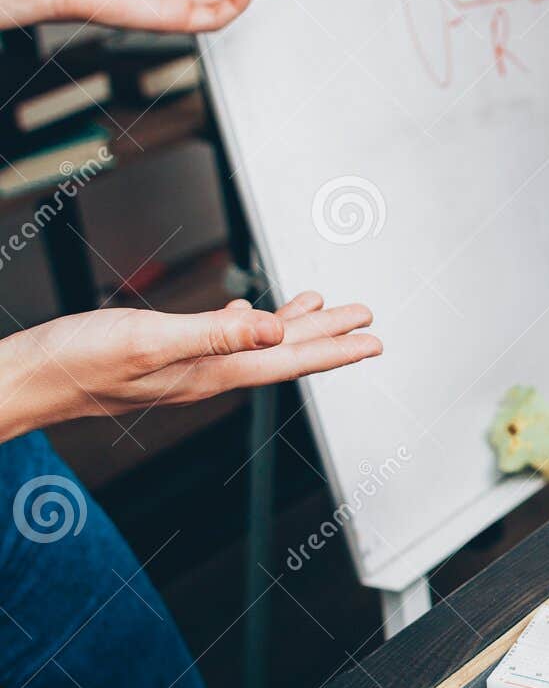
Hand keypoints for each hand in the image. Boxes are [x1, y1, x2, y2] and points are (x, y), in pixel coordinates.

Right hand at [0, 292, 379, 440]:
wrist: (27, 380)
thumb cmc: (77, 361)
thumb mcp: (148, 339)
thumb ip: (214, 334)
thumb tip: (274, 329)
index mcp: (213, 372)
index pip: (290, 359)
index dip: (336, 348)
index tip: (374, 340)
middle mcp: (208, 373)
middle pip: (284, 351)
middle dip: (329, 334)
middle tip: (368, 318)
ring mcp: (187, 366)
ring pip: (257, 342)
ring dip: (293, 325)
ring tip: (325, 307)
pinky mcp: (164, 355)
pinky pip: (222, 337)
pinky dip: (246, 322)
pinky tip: (251, 315)